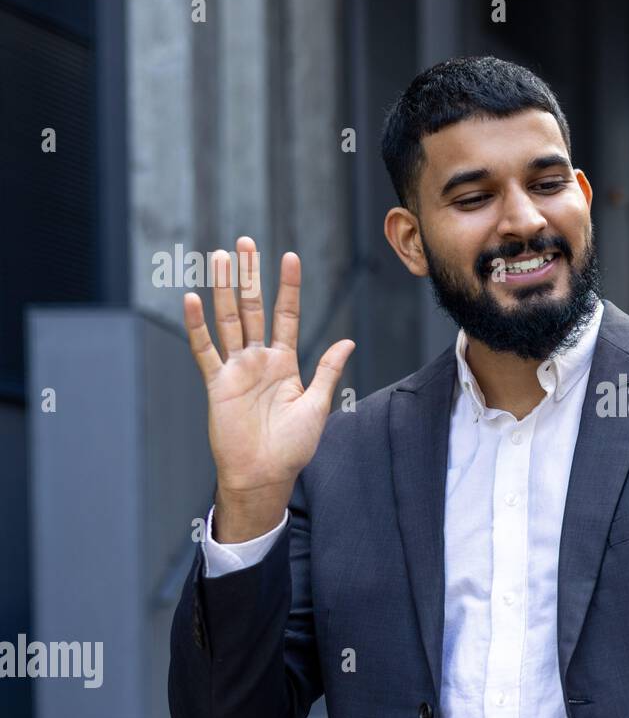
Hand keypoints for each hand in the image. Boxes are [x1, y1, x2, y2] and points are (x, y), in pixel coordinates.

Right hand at [183, 236, 353, 541]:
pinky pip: (205, 349)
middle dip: (249, 276)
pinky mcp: (216, 383)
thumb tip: (347, 341)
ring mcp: (236, 369)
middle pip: (253, 308)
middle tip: (244, 243)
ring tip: (218, 257)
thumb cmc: (293, 446)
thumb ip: (327, 370)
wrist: (266, 474)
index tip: (290, 257)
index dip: (288, 287)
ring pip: (227, 320)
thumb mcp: (317, 405)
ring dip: (221, 289)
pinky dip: (196, 325)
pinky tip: (191, 298)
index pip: (286, 315)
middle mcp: (258, 360)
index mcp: (285, 363)